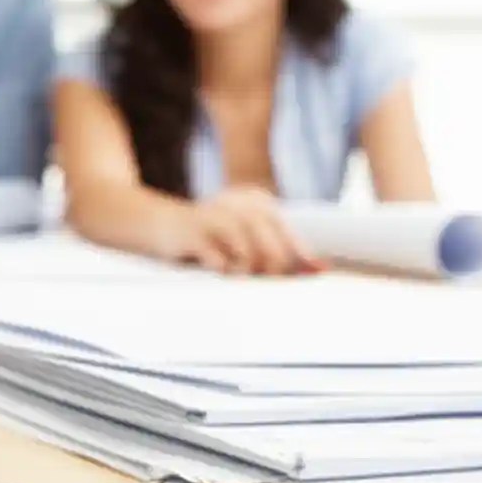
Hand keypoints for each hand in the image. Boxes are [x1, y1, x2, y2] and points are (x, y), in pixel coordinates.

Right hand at [172, 187, 325, 275]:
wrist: (160, 224)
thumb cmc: (212, 238)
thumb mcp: (248, 238)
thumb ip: (282, 250)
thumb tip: (320, 268)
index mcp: (257, 201)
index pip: (288, 235)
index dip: (300, 258)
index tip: (312, 275)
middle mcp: (238, 205)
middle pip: (272, 247)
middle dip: (273, 271)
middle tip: (262, 280)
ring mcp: (215, 217)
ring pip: (248, 254)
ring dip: (247, 272)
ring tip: (236, 273)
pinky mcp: (193, 233)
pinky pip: (219, 260)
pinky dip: (223, 270)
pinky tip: (218, 269)